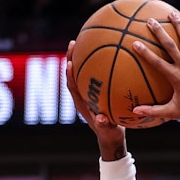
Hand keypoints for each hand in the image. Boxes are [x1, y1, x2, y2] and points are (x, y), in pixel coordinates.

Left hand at [65, 39, 126, 155]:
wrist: (111, 138)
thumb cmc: (109, 134)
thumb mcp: (109, 131)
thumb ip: (105, 125)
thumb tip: (102, 119)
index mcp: (82, 104)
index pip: (72, 86)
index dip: (69, 75)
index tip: (69, 62)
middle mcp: (82, 96)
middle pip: (73, 74)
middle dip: (71, 58)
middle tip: (73, 42)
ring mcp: (87, 93)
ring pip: (81, 72)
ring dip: (81, 57)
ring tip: (83, 40)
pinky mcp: (94, 92)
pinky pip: (93, 75)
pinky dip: (95, 64)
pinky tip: (104, 52)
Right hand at [130, 14, 179, 130]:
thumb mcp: (172, 112)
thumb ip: (153, 111)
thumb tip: (135, 111)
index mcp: (175, 78)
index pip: (156, 62)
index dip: (145, 52)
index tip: (135, 43)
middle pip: (170, 44)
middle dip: (159, 31)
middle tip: (150, 20)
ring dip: (178, 25)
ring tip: (171, 14)